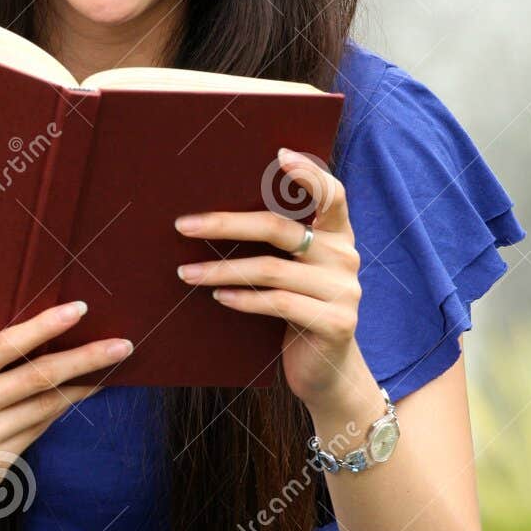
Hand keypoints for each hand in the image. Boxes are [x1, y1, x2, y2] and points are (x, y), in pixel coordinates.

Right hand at [0, 302, 133, 527]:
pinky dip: (57, 414)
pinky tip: (70, 401)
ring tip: (108, 370)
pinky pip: (37, 434)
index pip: (7, 344)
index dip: (46, 325)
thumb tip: (48, 342)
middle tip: (124, 346)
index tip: (81, 309)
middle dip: (87, 359)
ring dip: (81, 388)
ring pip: (46, 408)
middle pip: (39, 378)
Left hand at [174, 146, 361, 415]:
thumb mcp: (295, 274)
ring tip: (185, 272)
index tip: (279, 156)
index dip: (309, 174)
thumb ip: (280, 244)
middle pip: (281, 229)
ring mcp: (344, 291)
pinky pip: (279, 303)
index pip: (332, 195)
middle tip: (184, 226)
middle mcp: (345, 256)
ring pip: (271, 270)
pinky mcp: (335, 323)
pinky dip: (244, 299)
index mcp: (338, 236)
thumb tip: (214, 217)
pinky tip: (219, 297)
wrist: (328, 375)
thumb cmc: (299, 314)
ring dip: (221, 270)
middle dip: (226, 224)